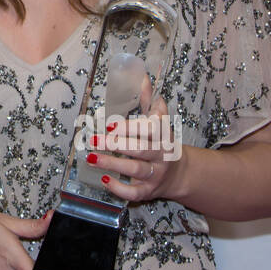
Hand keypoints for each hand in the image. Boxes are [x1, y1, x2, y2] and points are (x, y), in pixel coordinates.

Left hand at [88, 74, 185, 202]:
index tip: (110, 124)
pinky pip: (134, 193)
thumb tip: (141, 76)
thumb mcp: (159, 121)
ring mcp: (155, 174)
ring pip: (135, 170)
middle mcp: (160, 155)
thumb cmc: (162, 142)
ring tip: (91, 158)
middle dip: (116, 145)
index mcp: (162, 135)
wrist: (180, 173)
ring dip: (112, 164)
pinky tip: (104, 180)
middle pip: (140, 149)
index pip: (149, 129)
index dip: (130, 127)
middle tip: (93, 139)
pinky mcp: (148, 191)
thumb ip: (149, 100)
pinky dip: (119, 189)